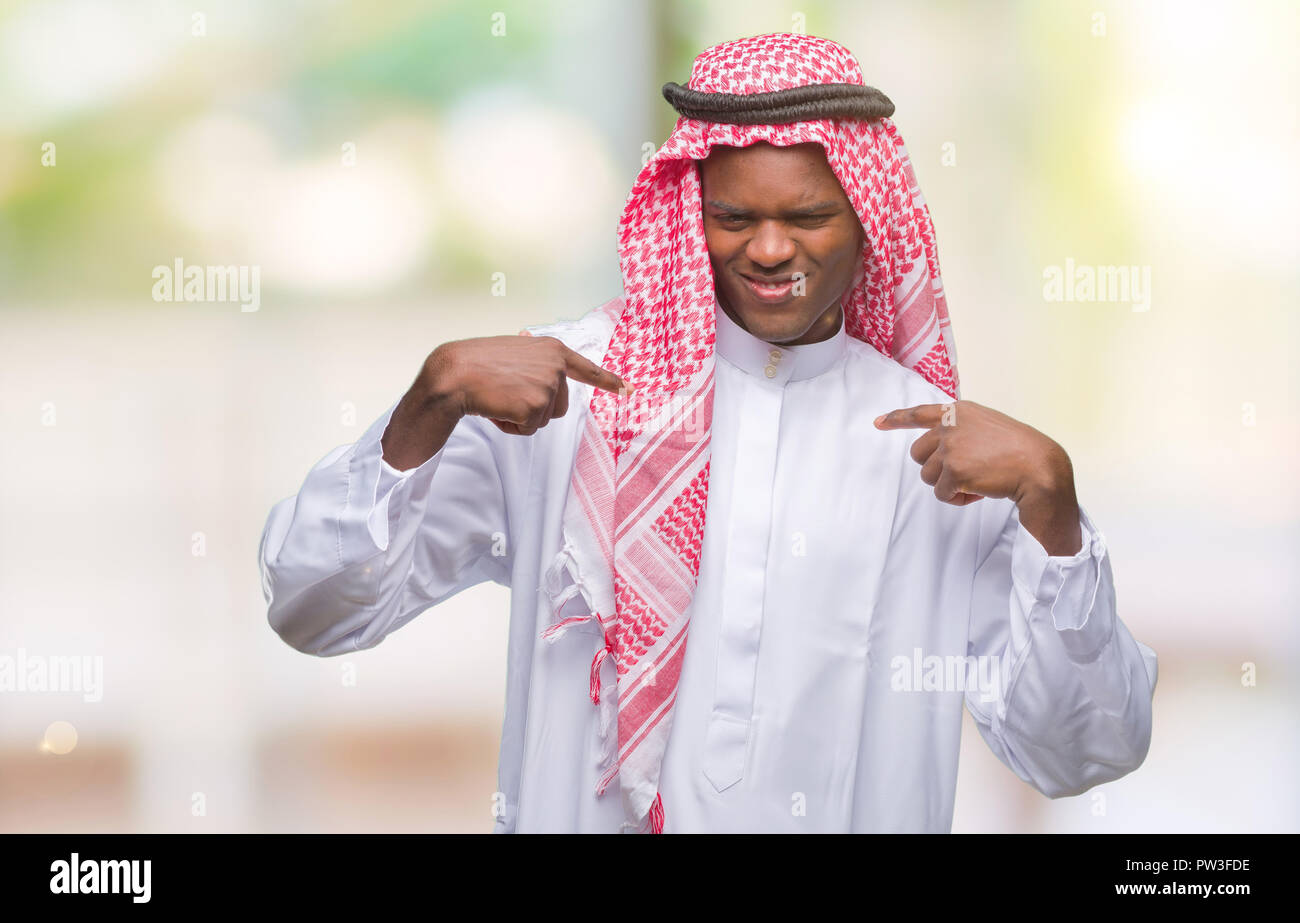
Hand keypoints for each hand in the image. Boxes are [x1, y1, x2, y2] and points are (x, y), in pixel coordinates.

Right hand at [381, 329, 632, 470]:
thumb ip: (531, 353)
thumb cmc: (476, 362)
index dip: (609, 382)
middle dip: (534, 408)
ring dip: (521, 417)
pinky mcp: (536, 407)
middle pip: (558, 406)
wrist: (453, 374)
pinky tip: (496, 408)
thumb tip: (531, 339)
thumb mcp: (511, 349)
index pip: (588, 369)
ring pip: (543, 420)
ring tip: (499, 397)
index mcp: (553, 350)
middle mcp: (556, 366)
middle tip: (506, 392)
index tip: (629, 390)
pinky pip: (528, 430)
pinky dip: (510, 426)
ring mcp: (548, 386)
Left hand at [873, 400, 1081, 554]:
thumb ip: (962, 429)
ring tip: (975, 482)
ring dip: (948, 485)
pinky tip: (977, 492)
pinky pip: (940, 494)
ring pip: (927, 476)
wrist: (1038, 466)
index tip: (879, 422)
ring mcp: (951, 447)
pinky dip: (956, 499)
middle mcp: (950, 425)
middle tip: (962, 473)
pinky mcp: (953, 471)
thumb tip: (939, 446)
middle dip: (935, 468)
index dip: (896, 419)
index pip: (919, 413)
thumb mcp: (987, 425)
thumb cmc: (1019, 450)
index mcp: (959, 411)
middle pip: (918, 454)